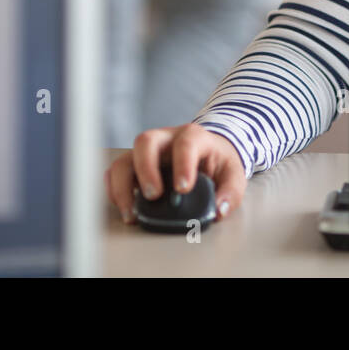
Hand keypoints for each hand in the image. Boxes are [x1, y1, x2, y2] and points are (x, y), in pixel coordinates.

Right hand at [106, 124, 246, 224]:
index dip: (183, 164)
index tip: (183, 188)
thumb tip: (219, 211)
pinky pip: (115, 171)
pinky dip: (114, 190)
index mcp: (194, 136)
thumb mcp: (233, 173)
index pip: (186, 143)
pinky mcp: (134, 164)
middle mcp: (166, 139)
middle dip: (145, 169)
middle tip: (153, 195)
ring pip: (125, 158)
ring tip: (132, 213)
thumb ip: (231, 192)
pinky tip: (124, 207)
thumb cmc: (218, 162)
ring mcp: (147, 151)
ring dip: (123, 186)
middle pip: (146, 141)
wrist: (208, 153)